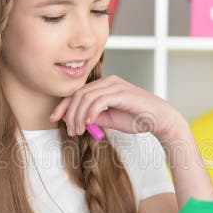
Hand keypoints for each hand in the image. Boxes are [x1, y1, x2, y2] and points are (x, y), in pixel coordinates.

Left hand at [50, 75, 183, 140]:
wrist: (158, 120)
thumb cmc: (136, 119)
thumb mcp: (109, 119)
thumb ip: (93, 116)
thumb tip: (76, 120)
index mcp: (104, 86)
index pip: (77, 93)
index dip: (63, 105)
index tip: (54, 118)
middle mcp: (108, 82)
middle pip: (78, 94)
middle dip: (69, 114)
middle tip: (70, 131)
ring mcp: (114, 85)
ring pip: (86, 98)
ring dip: (78, 116)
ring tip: (78, 130)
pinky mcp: (120, 92)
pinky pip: (98, 101)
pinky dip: (90, 113)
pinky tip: (89, 124)